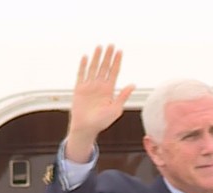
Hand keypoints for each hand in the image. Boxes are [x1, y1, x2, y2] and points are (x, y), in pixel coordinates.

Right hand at [65, 44, 135, 161]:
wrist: (86, 128)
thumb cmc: (102, 121)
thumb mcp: (115, 109)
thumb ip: (123, 96)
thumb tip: (132, 84)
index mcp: (109, 90)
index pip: (114, 72)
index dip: (117, 62)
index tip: (120, 51)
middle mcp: (99, 86)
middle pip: (104, 67)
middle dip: (108, 56)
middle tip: (111, 44)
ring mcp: (89, 86)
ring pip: (94, 68)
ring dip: (97, 57)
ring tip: (100, 46)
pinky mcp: (79, 89)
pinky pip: (81, 74)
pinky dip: (83, 66)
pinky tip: (86, 57)